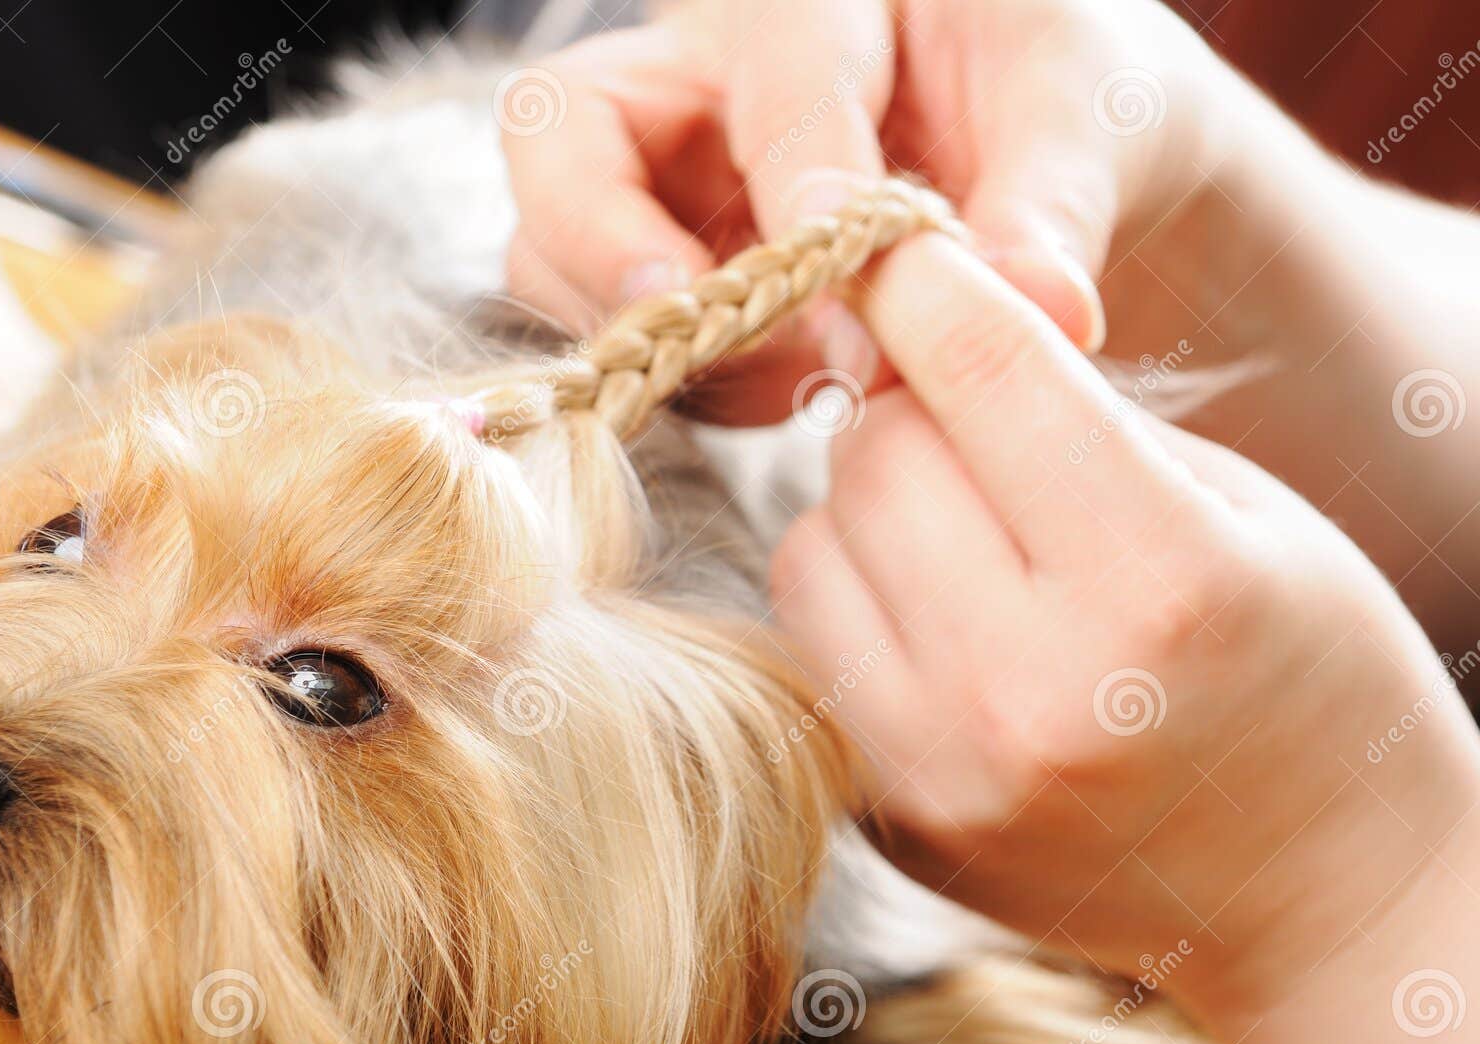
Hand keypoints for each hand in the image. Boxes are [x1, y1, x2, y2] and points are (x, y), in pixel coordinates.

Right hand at [500, 0, 1238, 422]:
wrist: (1066, 166)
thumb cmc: (1071, 104)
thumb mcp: (1092, 120)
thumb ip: (1055, 210)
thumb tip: (1042, 313)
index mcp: (817, 1)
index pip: (771, 76)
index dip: (800, 182)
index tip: (852, 279)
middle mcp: (705, 84)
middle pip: (563, 135)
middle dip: (606, 239)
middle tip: (693, 315)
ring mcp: (673, 188)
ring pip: (560, 252)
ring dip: (655, 332)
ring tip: (797, 379)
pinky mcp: (680, 282)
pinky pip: (630, 337)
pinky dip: (701, 383)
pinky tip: (799, 395)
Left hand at [769, 229, 1479, 1043]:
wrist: (1326, 898)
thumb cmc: (1308, 670)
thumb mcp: (1241, 510)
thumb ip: (1073, 417)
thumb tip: (910, 334)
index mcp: (1155, 581)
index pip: (979, 362)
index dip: (923, 274)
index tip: (898, 242)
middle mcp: (1030, 689)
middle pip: (870, 453)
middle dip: (910, 412)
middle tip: (976, 433)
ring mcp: (946, 773)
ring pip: (809, 546)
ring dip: (869, 514)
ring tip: (965, 541)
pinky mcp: (895, 820)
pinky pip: (814, 648)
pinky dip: (857, 606)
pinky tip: (943, 625)